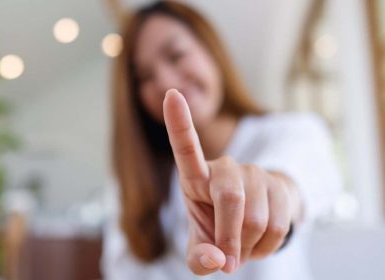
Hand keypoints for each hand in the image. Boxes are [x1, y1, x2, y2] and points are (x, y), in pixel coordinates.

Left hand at [163, 89, 298, 274]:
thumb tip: (217, 259)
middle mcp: (226, 167)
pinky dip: (267, 247)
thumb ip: (199, 259)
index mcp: (196, 176)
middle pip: (230, 199)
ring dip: (249, 247)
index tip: (171, 93)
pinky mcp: (279, 185)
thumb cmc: (216, 229)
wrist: (251, 227)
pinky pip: (279, 225)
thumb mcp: (200, 247)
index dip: (179, 122)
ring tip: (242, 247)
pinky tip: (259, 243)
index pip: (186, 148)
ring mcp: (254, 173)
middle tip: (228, 261)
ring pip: (257, 218)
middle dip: (230, 239)